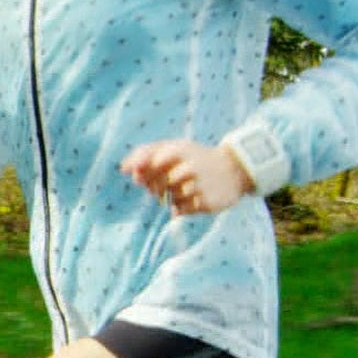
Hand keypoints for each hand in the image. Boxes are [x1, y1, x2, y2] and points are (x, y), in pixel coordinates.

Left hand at [121, 139, 254, 215]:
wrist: (233, 170)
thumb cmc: (195, 158)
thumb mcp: (175, 148)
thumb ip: (147, 153)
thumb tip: (124, 169)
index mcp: (180, 149)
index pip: (150, 158)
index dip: (137, 166)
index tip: (129, 172)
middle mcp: (190, 166)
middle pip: (156, 183)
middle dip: (153, 186)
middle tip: (162, 183)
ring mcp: (199, 185)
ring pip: (168, 198)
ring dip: (170, 196)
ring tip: (185, 187)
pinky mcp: (206, 202)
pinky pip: (179, 210)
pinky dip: (180, 207)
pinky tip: (192, 198)